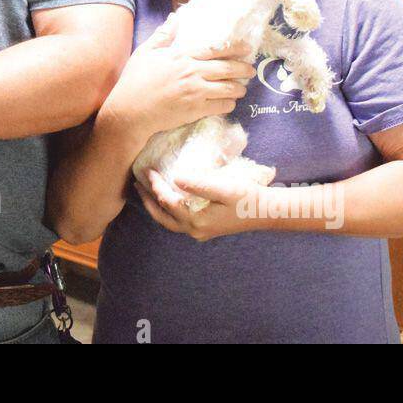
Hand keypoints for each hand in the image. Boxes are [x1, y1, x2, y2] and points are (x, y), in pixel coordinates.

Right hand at [101, 14, 253, 137]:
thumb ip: (163, 35)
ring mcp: (196, 92)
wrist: (129, 111)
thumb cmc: (135, 81)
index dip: (234, 48)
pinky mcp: (196, 110)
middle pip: (227, 68)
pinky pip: (221, 106)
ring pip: (228, 88)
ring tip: (242, 88)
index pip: (215, 49)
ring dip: (239, 88)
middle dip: (243, 69)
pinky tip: (229, 103)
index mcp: (182, 56)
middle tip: (251, 70)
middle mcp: (192, 72)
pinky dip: (229, 104)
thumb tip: (175, 17)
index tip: (247, 48)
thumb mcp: (145, 52)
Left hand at [135, 169, 266, 240]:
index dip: (156, 187)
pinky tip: (169, 199)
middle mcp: (195, 230)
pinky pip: (180, 221)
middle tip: (137, 185)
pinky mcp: (206, 227)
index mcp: (197, 221)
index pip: (168, 203)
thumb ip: (200, 184)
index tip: (148, 171)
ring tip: (147, 192)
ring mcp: (201, 231)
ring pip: (171, 221)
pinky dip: (169, 210)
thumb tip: (176, 179)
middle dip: (148, 201)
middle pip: (163, 218)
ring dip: (157, 207)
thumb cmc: (247, 197)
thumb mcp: (224, 187)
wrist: (266, 211)